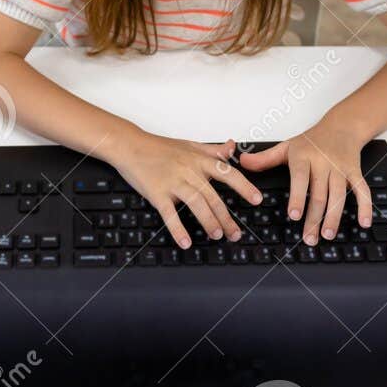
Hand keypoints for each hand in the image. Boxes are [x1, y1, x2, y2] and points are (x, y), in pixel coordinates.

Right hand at [107, 134, 261, 248]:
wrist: (130, 145)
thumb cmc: (158, 147)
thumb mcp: (190, 145)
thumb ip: (213, 150)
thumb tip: (233, 147)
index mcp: (199, 160)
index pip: (228, 173)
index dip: (244, 187)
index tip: (256, 199)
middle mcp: (189, 170)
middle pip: (213, 196)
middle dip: (226, 217)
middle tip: (235, 233)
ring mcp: (173, 181)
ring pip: (196, 203)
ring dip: (208, 221)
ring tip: (217, 235)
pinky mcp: (156, 192)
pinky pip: (169, 213)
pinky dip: (178, 228)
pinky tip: (185, 241)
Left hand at [239, 122, 371, 245]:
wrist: (341, 126)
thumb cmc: (312, 140)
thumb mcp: (287, 146)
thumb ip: (265, 158)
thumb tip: (242, 162)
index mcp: (304, 156)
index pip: (300, 177)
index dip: (298, 197)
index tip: (294, 215)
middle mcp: (323, 163)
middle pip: (319, 193)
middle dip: (314, 218)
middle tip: (308, 238)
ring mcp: (341, 168)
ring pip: (338, 196)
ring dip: (334, 218)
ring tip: (327, 235)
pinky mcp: (355, 172)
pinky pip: (362, 190)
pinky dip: (365, 206)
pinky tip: (363, 223)